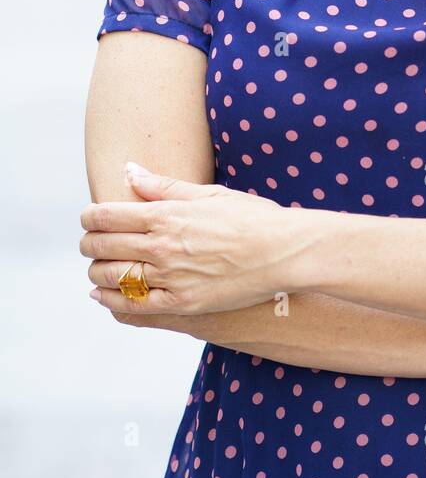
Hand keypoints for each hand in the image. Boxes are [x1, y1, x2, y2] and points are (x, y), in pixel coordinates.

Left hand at [81, 163, 294, 315]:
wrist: (284, 252)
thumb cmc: (251, 217)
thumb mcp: (208, 193)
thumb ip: (163, 186)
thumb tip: (129, 171)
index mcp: (166, 214)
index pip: (107, 215)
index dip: (90, 216)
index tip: (88, 217)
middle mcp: (162, 246)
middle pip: (103, 246)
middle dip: (88, 243)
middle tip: (88, 242)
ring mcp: (170, 277)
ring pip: (112, 277)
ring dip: (95, 271)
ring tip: (96, 267)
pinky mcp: (181, 304)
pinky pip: (133, 306)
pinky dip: (111, 300)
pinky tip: (103, 295)